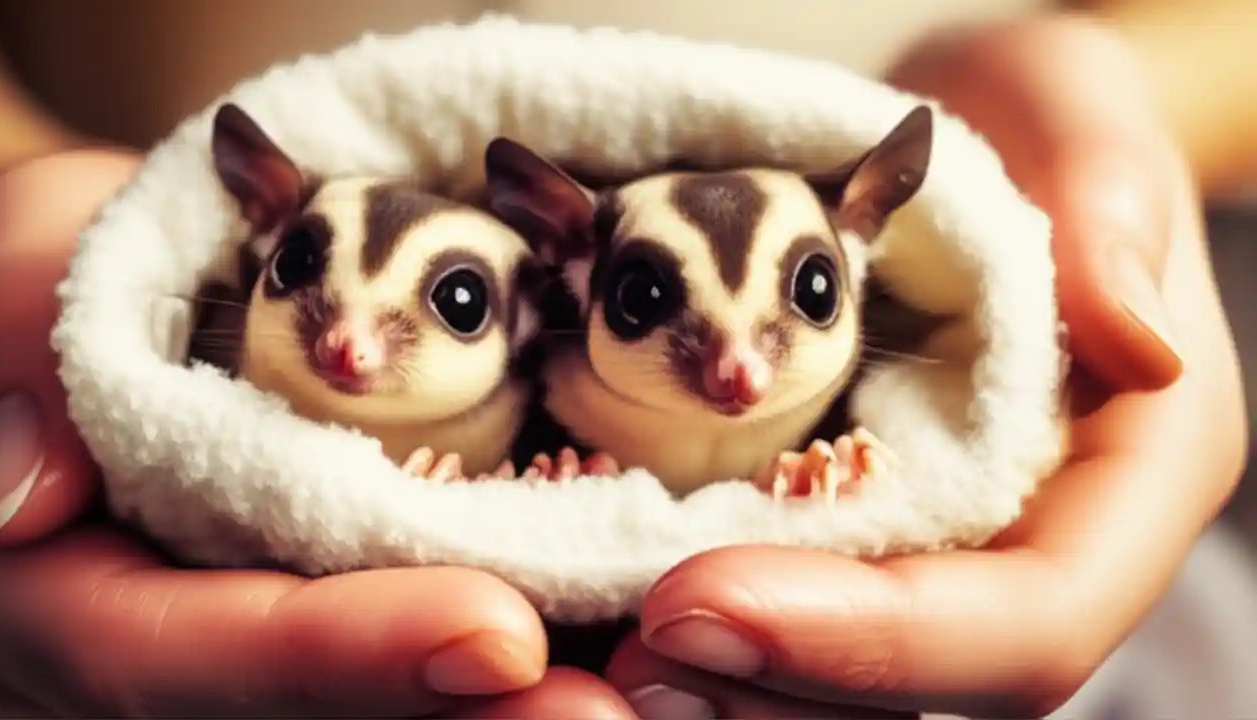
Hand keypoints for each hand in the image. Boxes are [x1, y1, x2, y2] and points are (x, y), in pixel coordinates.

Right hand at [0, 150, 638, 717]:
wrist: (141, 307)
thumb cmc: (84, 275)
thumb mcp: (25, 260)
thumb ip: (9, 336)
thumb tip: (19, 489)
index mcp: (72, 589)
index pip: (195, 648)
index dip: (342, 655)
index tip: (498, 635)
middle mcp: (174, 644)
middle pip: (314, 715)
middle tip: (618, 708)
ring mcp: (258, 646)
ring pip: (380, 710)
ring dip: (515, 710)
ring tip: (654, 694)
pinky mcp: (342, 618)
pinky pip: (423, 659)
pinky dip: (521, 666)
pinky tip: (630, 650)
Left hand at [606, 17, 1246, 718]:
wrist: (977, 140)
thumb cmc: (1040, 123)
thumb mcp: (1081, 127)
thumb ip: (1111, 225)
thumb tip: (1139, 353)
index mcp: (1121, 480)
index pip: (1025, 620)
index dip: (871, 639)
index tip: (693, 599)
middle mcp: (1031, 545)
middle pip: (925, 682)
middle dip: (771, 683)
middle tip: (619, 648)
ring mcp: (942, 551)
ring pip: (851, 683)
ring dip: (727, 683)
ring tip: (598, 652)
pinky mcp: (859, 531)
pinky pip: (795, 618)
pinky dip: (712, 633)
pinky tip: (612, 608)